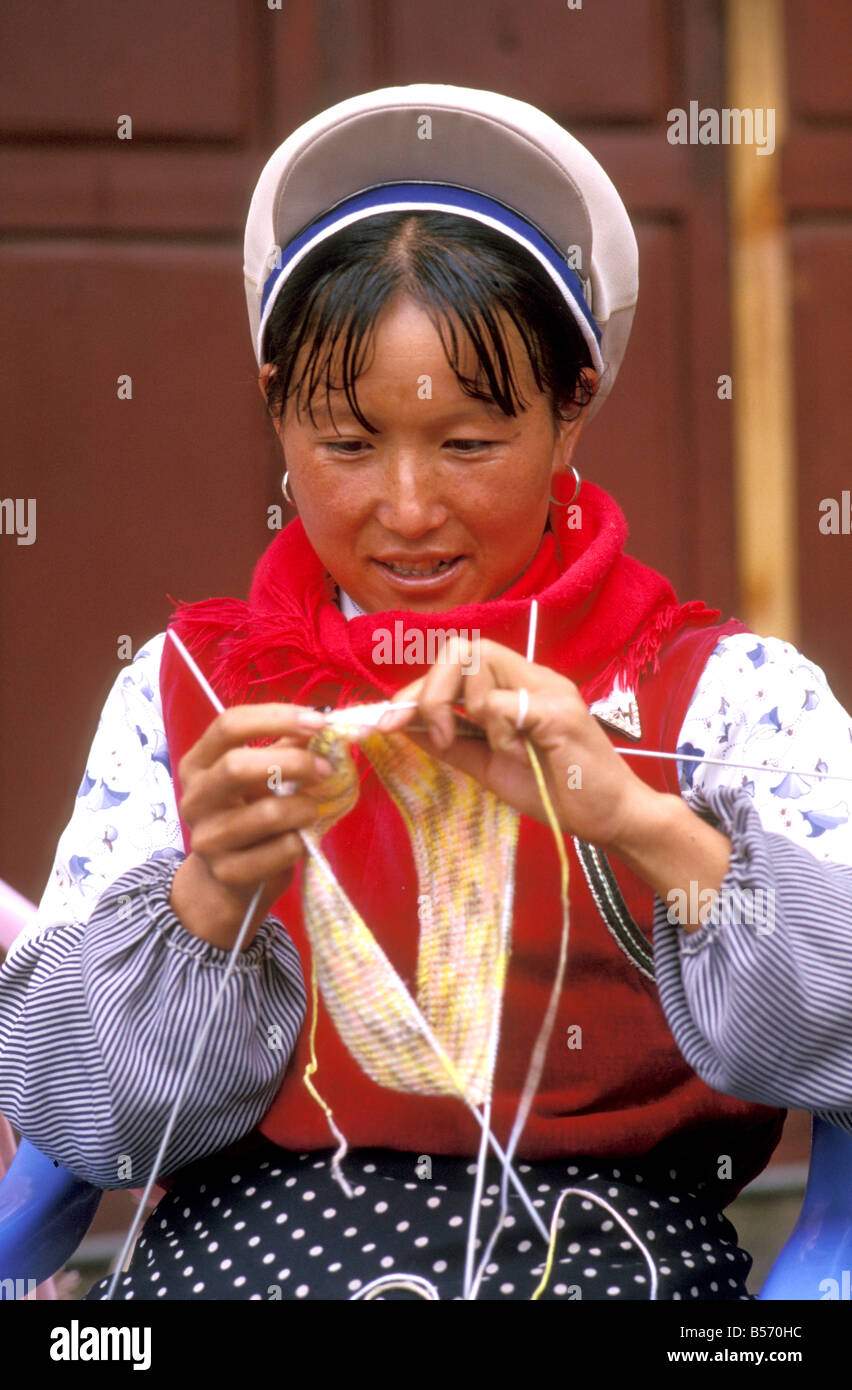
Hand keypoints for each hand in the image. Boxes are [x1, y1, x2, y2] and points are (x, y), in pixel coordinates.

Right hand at [170, 703, 333, 947]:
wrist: (228, 878)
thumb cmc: (250, 813)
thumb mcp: (261, 777)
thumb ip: (286, 748)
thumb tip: (325, 724)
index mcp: (198, 764)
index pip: (229, 726)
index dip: (276, 718)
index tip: (319, 721)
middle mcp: (194, 798)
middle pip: (237, 765)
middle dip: (293, 762)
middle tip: (325, 768)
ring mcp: (207, 838)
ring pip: (266, 813)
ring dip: (304, 807)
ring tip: (313, 810)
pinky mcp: (228, 872)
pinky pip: (280, 850)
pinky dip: (301, 842)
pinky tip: (300, 840)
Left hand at [376, 635, 660, 853]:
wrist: (613, 820)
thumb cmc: (559, 792)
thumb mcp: (491, 766)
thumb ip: (452, 743)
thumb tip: (401, 726)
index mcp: (515, 688)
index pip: (455, 662)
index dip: (416, 689)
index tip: (388, 721)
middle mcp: (532, 678)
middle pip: (460, 648)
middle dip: (430, 692)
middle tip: (439, 736)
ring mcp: (549, 691)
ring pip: (478, 662)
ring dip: (465, 709)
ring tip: (492, 748)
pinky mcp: (560, 714)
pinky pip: (504, 702)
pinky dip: (496, 729)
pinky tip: (515, 753)